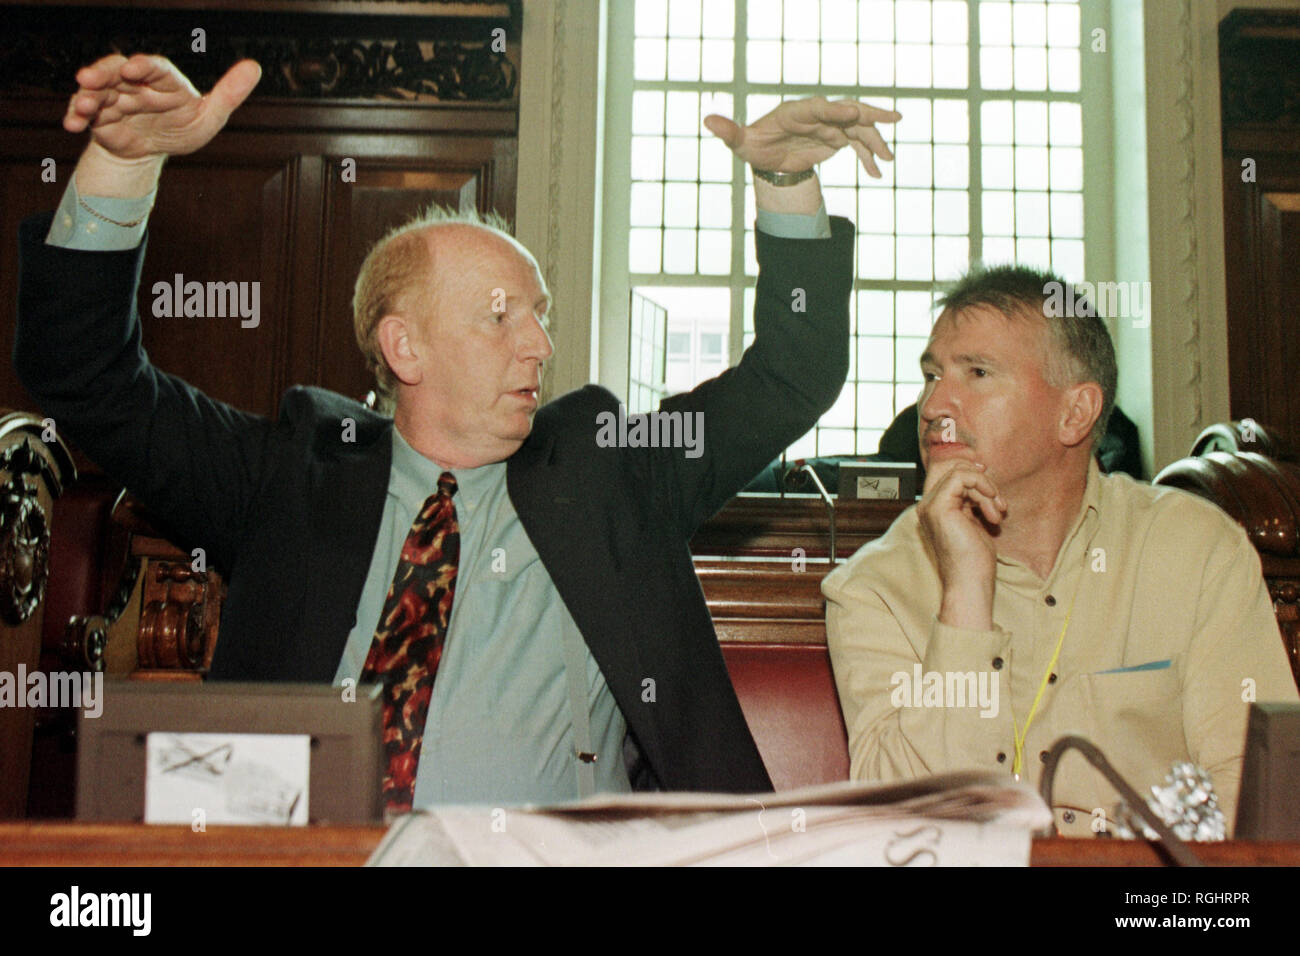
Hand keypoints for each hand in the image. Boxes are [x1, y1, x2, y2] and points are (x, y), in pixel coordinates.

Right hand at [65, 53, 260, 160]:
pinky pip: (82, 112)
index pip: (152, 67)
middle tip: (88, 79)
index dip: (142, 67)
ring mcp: (113, 96)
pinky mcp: (98, 114)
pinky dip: (76, 116)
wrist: (154, 153)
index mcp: (162, 80)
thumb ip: (229, 94)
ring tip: (83, 106)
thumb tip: (254, 67)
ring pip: (96, 90)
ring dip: (86, 96)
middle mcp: (134, 83)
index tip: (133, 70)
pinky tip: (72, 125)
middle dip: (102, 74)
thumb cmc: (183, 129)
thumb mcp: (209, 117)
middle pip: (115, 72)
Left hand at [703, 96, 899, 177]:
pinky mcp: (836, 139)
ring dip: (875, 142)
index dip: (836, 110)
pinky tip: (878, 174)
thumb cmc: (752, 144)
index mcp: (797, 112)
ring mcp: (830, 126)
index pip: (819, 107)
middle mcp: (818, 114)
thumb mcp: (740, 142)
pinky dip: (868, 158)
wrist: (766, 155)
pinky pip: (857, 146)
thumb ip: (729, 132)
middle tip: (895, 118)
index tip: (853, 113)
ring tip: (888, 160)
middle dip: (871, 114)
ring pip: (858, 129)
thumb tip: (707, 121)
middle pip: (848, 110)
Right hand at [916, 459, 1005, 630]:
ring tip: (998, 512)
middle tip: (999, 502)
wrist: (971, 582)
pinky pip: (962, 477)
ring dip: (987, 488)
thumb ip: (971, 498)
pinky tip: (993, 508)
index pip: (946, 472)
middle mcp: (927, 505)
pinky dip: (983, 486)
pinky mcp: (939, 507)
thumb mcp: (974, 520)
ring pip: (960, 471)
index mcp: (934, 508)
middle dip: (982, 479)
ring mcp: (930, 505)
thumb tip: (981, 471)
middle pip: (952, 467)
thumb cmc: (975, 560)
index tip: (992, 487)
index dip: (971, 470)